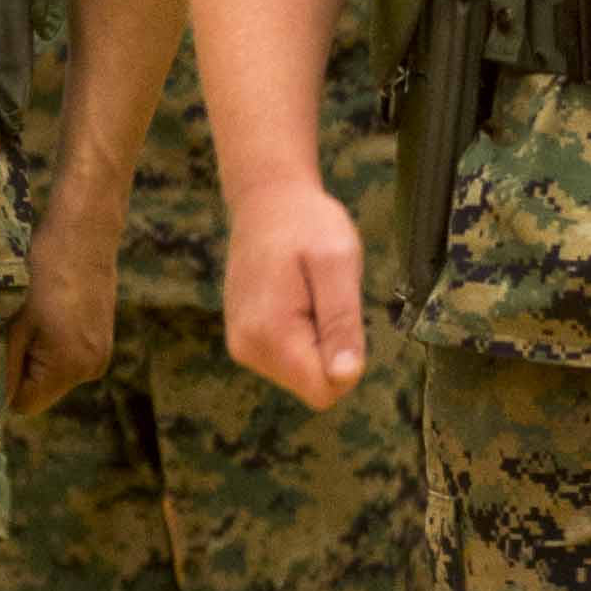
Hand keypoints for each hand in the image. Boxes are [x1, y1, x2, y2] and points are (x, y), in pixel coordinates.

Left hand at [5, 193, 123, 416]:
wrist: (84, 231)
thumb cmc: (43, 269)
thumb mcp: (14, 319)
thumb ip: (4, 363)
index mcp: (69, 366)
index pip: (25, 405)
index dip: (4, 386)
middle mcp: (91, 369)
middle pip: (41, 392)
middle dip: (20, 372)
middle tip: (7, 333)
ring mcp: (101, 355)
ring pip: (53, 376)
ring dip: (36, 358)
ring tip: (29, 321)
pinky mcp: (103, 340)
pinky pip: (68, 359)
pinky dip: (52, 347)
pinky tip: (47, 316)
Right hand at [221, 180, 368, 412]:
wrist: (267, 200)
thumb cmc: (308, 224)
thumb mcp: (338, 263)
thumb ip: (341, 322)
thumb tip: (345, 376)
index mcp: (271, 334)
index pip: (325, 390)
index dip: (347, 359)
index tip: (338, 310)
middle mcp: (248, 349)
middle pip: (313, 386)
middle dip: (332, 349)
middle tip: (324, 296)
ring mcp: (242, 346)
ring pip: (302, 375)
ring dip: (319, 341)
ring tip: (310, 292)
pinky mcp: (244, 340)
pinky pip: (290, 360)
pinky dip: (304, 336)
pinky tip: (298, 297)